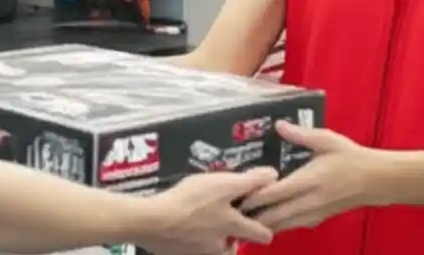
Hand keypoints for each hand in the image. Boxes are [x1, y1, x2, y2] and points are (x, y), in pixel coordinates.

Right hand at [134, 168, 277, 254]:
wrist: (150, 221)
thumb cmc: (189, 201)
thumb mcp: (221, 184)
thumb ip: (248, 181)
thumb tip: (274, 175)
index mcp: (234, 228)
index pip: (263, 235)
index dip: (263, 227)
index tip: (257, 217)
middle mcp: (220, 247)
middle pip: (234, 246)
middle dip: (231, 235)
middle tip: (220, 218)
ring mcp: (198, 254)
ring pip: (210, 248)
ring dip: (207, 237)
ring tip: (196, 220)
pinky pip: (188, 248)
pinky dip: (186, 239)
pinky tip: (176, 225)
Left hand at [240, 122, 381, 232]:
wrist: (378, 180)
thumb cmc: (351, 158)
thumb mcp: (326, 140)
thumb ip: (301, 135)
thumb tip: (279, 125)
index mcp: (309, 180)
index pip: (276, 192)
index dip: (254, 196)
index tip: (236, 195)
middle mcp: (310, 201)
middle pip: (275, 215)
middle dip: (253, 216)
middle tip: (232, 214)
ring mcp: (316, 212)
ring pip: (284, 225)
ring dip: (264, 224)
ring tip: (243, 222)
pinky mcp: (320, 218)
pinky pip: (294, 225)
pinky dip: (279, 225)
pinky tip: (267, 222)